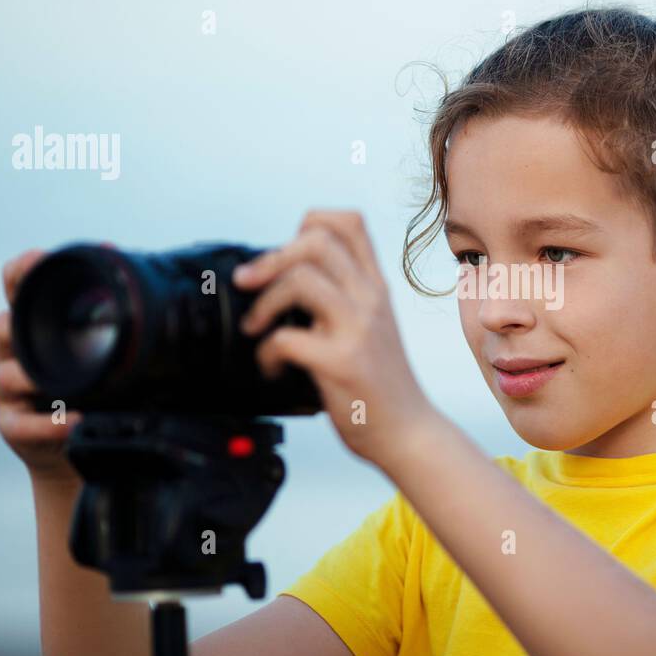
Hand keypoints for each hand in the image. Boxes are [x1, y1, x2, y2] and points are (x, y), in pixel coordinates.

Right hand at [0, 248, 83, 486]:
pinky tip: (73, 422)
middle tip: (48, 324)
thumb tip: (123, 258)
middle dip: (19, 322)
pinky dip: (48, 425)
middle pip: (3, 326)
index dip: (20, 272)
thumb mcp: (94, 346)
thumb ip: (104, 308)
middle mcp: (14, 352)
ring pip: (8, 375)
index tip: (37, 259)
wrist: (72, 443)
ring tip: (67, 384)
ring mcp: (9, 389)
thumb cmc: (87, 385)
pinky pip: (22, 425)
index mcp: (34, 325)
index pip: (17, 289)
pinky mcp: (13, 425)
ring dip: (33, 378)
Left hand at [233, 210, 437, 470]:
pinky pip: (286, 339)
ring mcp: (359, 329)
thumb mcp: (371, 328)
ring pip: (301, 279)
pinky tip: (273, 368)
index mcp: (375, 287)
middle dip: (270, 258)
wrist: (409, 433)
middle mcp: (370, 300)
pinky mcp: (343, 363)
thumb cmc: (380, 385)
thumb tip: (282, 280)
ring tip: (253, 326)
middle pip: (317, 241)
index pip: (348, 222)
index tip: (287, 256)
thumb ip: (341, 300)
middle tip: (246, 284)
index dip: (310, 223)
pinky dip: (266, 353)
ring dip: (263, 301)